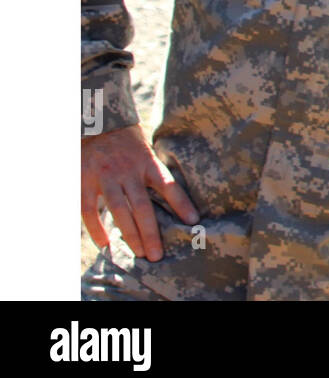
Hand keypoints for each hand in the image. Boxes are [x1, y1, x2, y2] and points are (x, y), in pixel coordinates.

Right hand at [81, 124, 199, 261]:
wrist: (98, 121)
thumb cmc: (129, 139)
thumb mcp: (148, 148)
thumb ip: (156, 170)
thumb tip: (176, 194)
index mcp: (148, 161)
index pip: (168, 184)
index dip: (181, 202)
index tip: (193, 220)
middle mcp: (129, 170)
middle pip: (143, 206)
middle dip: (151, 233)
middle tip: (158, 255)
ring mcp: (106, 176)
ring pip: (120, 211)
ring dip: (130, 234)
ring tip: (140, 253)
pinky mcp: (85, 179)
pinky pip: (88, 209)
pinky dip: (95, 228)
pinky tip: (105, 244)